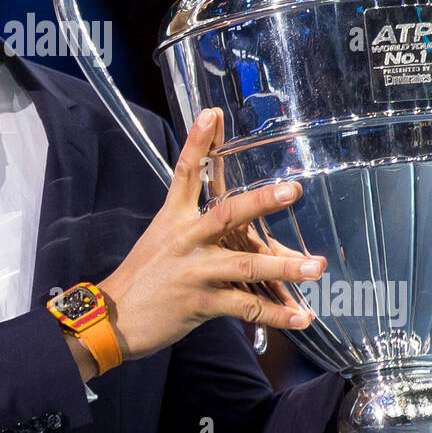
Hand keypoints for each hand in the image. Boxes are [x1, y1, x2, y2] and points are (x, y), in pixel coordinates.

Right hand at [96, 107, 324, 362]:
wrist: (114, 317)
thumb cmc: (144, 276)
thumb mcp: (165, 241)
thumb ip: (205, 232)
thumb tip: (247, 232)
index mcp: (174, 218)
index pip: (186, 172)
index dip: (199, 142)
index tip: (212, 114)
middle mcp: (185, 240)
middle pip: (226, 214)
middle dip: (262, 201)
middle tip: (293, 190)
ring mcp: (194, 272)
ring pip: (244, 265)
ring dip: (284, 267)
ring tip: (316, 267)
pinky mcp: (200, 303)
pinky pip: (245, 307)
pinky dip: (276, 314)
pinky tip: (301, 317)